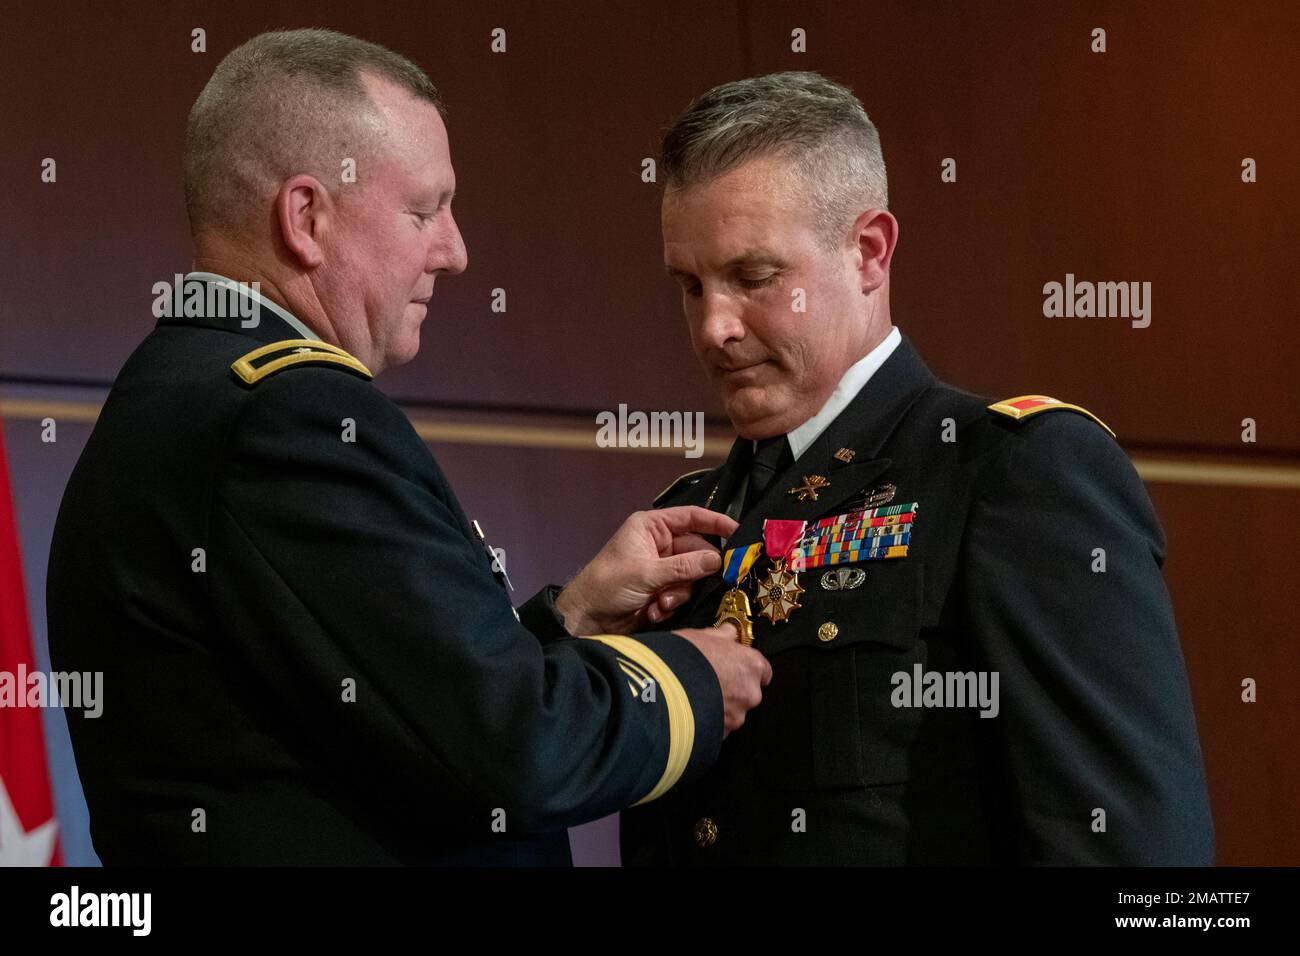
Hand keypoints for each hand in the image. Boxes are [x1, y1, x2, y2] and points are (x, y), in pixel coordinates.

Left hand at [555, 506, 736, 634]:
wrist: (586, 618)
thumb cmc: (606, 585)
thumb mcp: (646, 573)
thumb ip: (684, 567)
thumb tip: (717, 560)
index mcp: (651, 527)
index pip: (691, 517)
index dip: (716, 523)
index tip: (738, 533)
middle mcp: (659, 544)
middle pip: (697, 551)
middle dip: (694, 573)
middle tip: (701, 583)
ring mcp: (661, 568)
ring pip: (691, 577)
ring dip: (678, 594)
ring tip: (660, 604)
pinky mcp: (661, 589)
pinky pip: (681, 594)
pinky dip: (670, 604)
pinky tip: (653, 611)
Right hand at [672, 623, 771, 735]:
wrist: (658, 690)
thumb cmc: (683, 659)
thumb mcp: (702, 636)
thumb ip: (722, 636)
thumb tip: (728, 633)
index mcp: (751, 666)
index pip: (762, 670)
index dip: (745, 667)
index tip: (733, 665)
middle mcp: (750, 693)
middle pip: (748, 692)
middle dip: (732, 688)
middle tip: (710, 679)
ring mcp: (736, 716)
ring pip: (733, 711)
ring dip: (720, 705)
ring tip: (696, 695)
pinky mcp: (720, 734)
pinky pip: (719, 726)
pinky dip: (709, 719)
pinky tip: (692, 708)